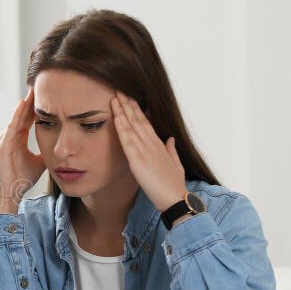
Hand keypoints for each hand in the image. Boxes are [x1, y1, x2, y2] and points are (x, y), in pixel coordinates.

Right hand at [0, 90, 46, 213]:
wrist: (8, 193)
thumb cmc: (21, 179)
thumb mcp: (40, 162)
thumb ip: (47, 151)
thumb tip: (62, 145)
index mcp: (18, 139)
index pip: (29, 118)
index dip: (38, 106)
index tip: (48, 94)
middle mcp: (10, 135)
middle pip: (23, 113)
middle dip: (32, 99)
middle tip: (41, 83)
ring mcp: (5, 139)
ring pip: (17, 116)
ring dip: (25, 103)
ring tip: (34, 89)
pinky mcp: (3, 145)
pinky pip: (11, 126)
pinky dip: (17, 114)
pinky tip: (23, 104)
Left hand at [110, 92, 185, 211]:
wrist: (175, 199)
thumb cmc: (174, 184)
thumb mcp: (175, 164)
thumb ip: (171, 150)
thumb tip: (170, 138)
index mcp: (159, 145)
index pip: (146, 122)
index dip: (136, 109)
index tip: (129, 98)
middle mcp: (152, 144)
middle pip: (137, 120)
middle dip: (128, 104)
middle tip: (118, 90)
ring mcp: (145, 151)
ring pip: (131, 127)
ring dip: (122, 111)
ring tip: (114, 98)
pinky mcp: (137, 161)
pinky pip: (127, 141)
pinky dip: (121, 128)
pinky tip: (116, 117)